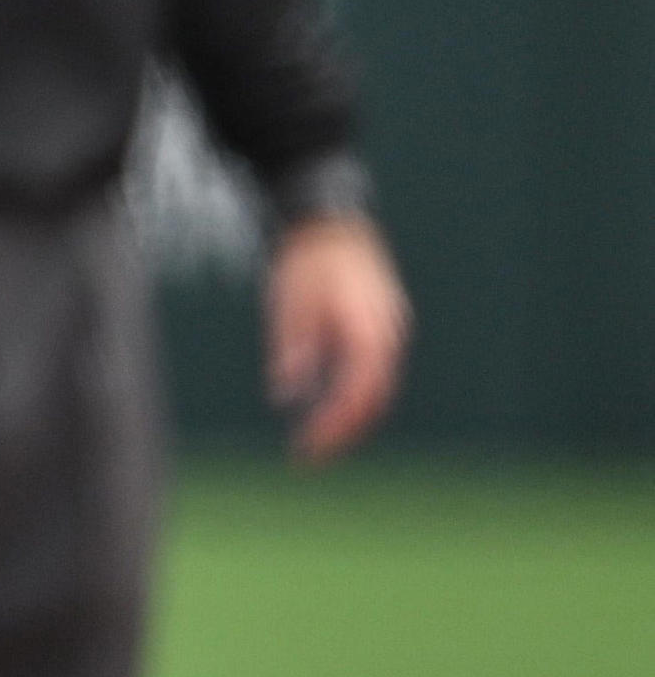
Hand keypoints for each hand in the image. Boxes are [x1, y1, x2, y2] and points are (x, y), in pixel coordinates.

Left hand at [266, 212, 408, 464]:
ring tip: (318, 440)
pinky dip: (356, 395)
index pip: (358, 395)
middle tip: (309, 456)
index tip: (307, 450)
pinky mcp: (383, 327)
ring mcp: (390, 331)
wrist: (329, 221)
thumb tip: (285, 396)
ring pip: (378, 388)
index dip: (335, 427)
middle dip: (344, 432)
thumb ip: (293, 348)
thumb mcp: (289, 302)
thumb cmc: (305, 260)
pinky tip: (331, 408)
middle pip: (374, 399)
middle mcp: (388, 335)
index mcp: (368, 331)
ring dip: (352, 417)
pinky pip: (375, 372)